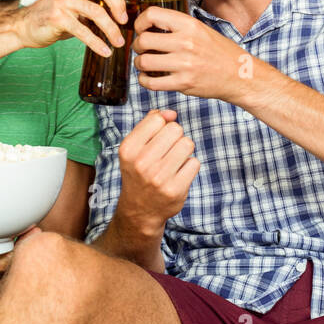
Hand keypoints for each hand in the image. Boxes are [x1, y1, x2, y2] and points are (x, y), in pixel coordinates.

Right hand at [14, 0, 128, 54]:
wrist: (26, 26)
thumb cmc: (54, 13)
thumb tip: (123, 9)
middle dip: (118, 4)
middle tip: (124, 20)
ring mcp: (62, 0)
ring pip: (96, 11)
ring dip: (111, 29)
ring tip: (118, 41)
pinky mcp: (57, 18)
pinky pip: (84, 31)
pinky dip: (97, 43)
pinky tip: (105, 50)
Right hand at [115, 108, 198, 240]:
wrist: (140, 209)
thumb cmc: (139, 172)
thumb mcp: (134, 147)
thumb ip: (150, 124)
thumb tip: (171, 113)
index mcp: (129, 149)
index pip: (157, 119)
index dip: (162, 125)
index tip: (158, 138)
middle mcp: (141, 163)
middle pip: (175, 129)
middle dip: (175, 137)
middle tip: (167, 151)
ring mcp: (159, 177)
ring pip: (187, 144)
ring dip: (183, 151)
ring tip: (173, 162)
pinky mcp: (175, 189)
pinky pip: (194, 162)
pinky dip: (189, 166)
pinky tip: (178, 174)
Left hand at [133, 6, 250, 101]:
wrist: (240, 75)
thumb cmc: (220, 52)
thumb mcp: (202, 30)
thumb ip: (178, 27)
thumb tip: (151, 25)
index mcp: (190, 25)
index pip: (152, 14)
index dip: (140, 22)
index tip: (140, 29)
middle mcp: (186, 42)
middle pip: (143, 40)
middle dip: (137, 46)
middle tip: (141, 49)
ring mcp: (184, 64)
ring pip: (144, 62)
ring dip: (139, 64)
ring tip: (145, 64)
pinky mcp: (184, 83)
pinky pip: (151, 83)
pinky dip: (144, 81)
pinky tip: (148, 78)